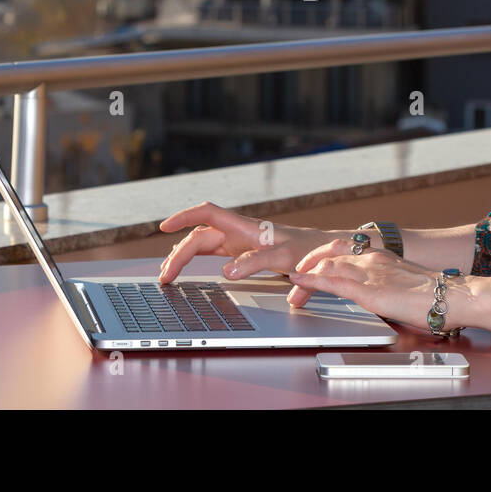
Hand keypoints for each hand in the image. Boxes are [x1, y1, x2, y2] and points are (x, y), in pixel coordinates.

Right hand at [157, 201, 344, 283]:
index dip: (184, 217)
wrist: (326, 253)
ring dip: (184, 258)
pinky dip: (197, 262)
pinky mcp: (244, 255)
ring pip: (204, 246)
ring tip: (167, 275)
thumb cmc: (309, 249)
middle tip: (165, 277)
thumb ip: (257, 262)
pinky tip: (186, 271)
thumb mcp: (285, 256)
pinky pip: (213, 255)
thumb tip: (227, 271)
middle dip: (179, 254)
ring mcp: (240, 244)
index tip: (164, 227)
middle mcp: (239, 233)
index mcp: (246, 227)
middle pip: (200, 237)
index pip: (207, 214)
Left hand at [289, 237, 473, 333]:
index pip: (341, 248)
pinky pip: (332, 281)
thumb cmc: (434, 296)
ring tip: (292, 287)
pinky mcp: (369, 291)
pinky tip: (299, 282)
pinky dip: (311, 280)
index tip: (308, 265)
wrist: (453, 297)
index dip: (320, 255)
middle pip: (328, 254)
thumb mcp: (401, 283)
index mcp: (380, 256)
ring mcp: (369, 273)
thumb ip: (383, 284)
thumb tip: (372, 295)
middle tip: (295, 277)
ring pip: (326, 265)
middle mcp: (371, 259)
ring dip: (304, 276)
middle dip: (307, 264)